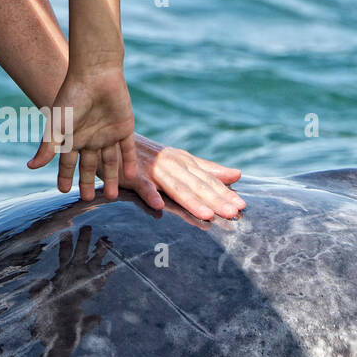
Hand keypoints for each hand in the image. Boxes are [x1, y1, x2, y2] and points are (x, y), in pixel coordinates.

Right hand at [27, 66, 137, 200]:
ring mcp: (107, 134)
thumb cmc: (73, 97)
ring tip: (112, 196)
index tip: (62, 191)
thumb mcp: (58, 125)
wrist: (96, 75)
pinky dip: (129, 163)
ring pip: (110, 161)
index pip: (66, 161)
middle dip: (87, 182)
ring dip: (111, 178)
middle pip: (89, 165)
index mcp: (72, 137)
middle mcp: (89, 138)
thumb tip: (31, 167)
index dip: (64, 175)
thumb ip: (47, 147)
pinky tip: (130, 177)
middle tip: (87, 200)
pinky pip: (127, 150)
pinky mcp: (124, 129)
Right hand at [119, 135, 245, 220]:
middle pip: (197, 185)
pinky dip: (150, 194)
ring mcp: (152, 170)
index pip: (208, 180)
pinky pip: (141, 186)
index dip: (225, 193)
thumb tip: (237, 175)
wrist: (114, 142)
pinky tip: (159, 206)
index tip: (242, 205)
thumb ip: (208, 168)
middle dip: (216, 199)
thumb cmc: (150, 155)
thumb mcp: (181, 160)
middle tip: (233, 212)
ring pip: (175, 187)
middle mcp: (172, 165)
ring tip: (207, 215)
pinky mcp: (131, 175)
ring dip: (191, 201)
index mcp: (185, 162)